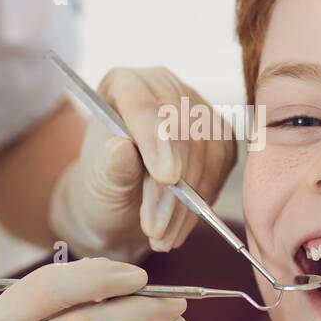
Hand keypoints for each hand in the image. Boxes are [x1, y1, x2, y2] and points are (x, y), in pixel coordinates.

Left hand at [48, 67, 237, 258]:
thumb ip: (111, 167)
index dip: (157, 139)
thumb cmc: (104, 186)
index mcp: (125, 84)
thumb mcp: (98, 183)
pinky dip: (204, 200)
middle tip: (155, 229)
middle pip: (182, 129)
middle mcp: (164, 88)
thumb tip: (121, 150)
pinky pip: (222, 165)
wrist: (124, 202)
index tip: (165, 177)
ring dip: (189, 202)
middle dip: (173, 186)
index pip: (143, 104)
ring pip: (206, 150)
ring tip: (163, 236)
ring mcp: (196, 109)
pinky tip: (181, 223)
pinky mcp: (219, 135)